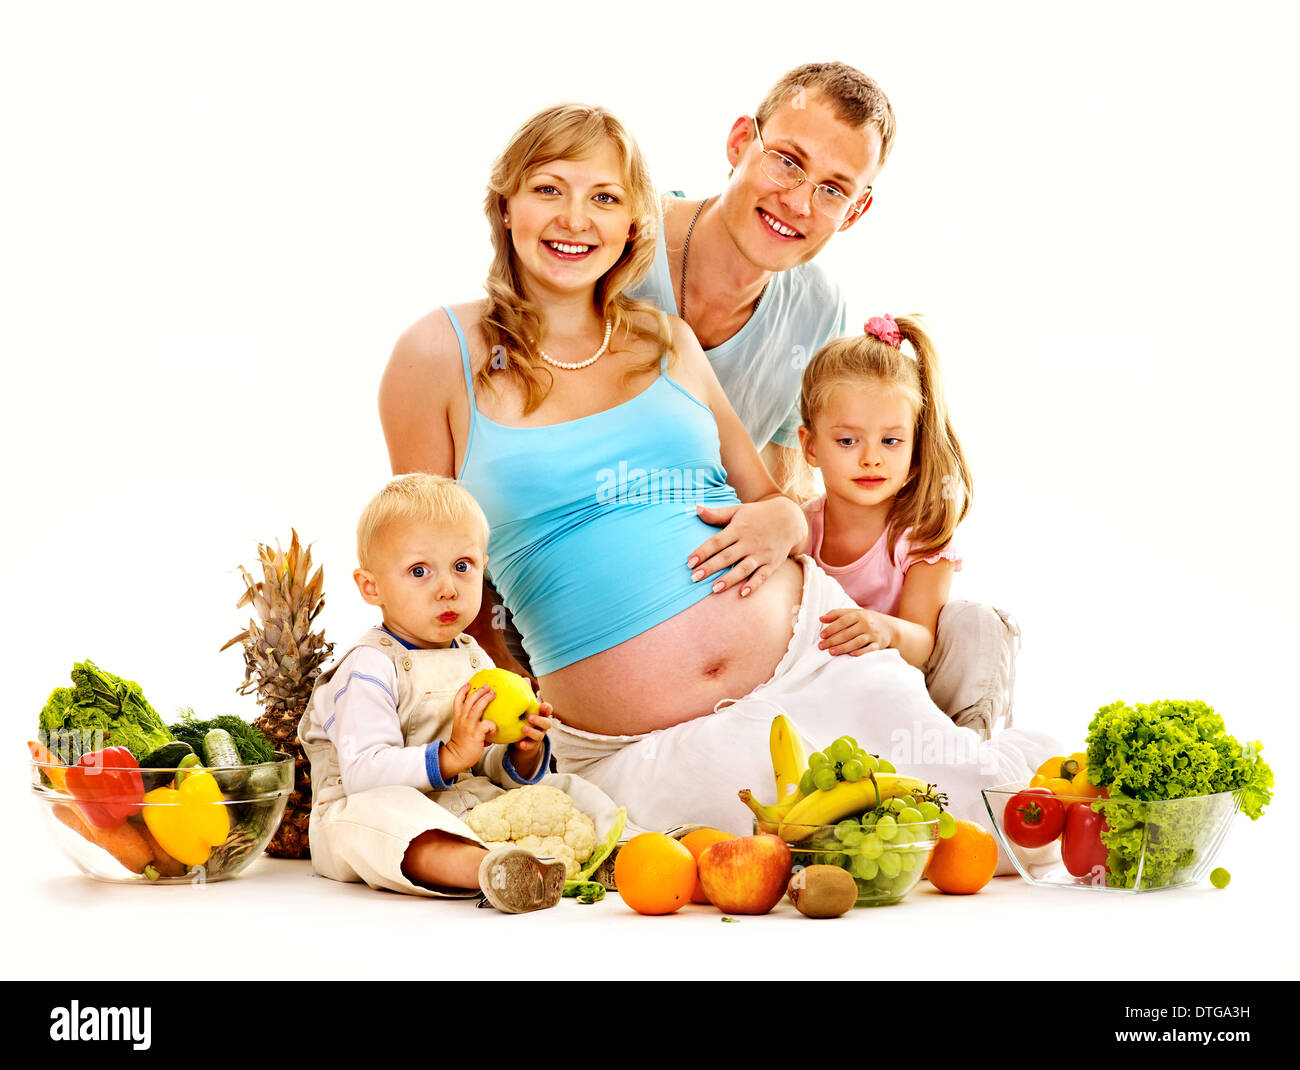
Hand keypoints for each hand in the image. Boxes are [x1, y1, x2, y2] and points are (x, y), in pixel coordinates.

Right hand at [442, 681, 497, 778]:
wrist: (456, 757)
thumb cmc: (461, 744)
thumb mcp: (462, 729)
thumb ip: (470, 723)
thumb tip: (486, 723)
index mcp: (458, 717)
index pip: (458, 700)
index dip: (462, 690)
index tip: (469, 684)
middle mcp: (463, 719)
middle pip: (470, 700)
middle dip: (479, 691)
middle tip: (487, 686)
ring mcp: (469, 725)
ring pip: (478, 707)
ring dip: (486, 699)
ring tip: (493, 694)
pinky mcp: (476, 733)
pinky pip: (487, 724)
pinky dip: (492, 725)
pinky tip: (494, 730)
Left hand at [508, 699, 553, 779]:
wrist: (523, 738)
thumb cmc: (524, 717)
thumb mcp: (525, 707)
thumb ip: (526, 695)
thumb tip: (525, 679)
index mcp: (541, 715)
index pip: (548, 711)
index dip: (547, 708)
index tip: (543, 705)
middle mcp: (542, 726)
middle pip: (547, 723)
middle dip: (539, 720)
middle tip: (530, 717)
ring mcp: (538, 736)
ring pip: (539, 735)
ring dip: (532, 732)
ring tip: (523, 729)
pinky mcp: (531, 745)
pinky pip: (530, 746)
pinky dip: (526, 745)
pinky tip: (520, 744)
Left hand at [688, 498, 805, 597]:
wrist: (790, 519)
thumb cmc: (758, 515)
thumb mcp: (738, 510)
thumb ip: (717, 514)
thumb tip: (695, 508)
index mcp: (739, 528)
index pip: (717, 541)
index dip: (703, 551)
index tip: (689, 562)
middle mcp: (749, 542)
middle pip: (727, 557)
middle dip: (710, 568)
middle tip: (694, 578)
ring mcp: (762, 554)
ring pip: (743, 568)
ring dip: (729, 579)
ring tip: (714, 589)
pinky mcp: (772, 563)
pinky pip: (762, 576)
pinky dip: (753, 585)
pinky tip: (742, 594)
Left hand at [817, 607, 894, 655]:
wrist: (890, 627)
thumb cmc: (866, 620)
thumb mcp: (854, 613)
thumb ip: (837, 614)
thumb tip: (821, 618)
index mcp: (859, 615)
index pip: (843, 621)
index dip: (832, 628)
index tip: (822, 635)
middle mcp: (866, 624)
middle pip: (848, 633)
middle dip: (833, 640)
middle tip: (821, 646)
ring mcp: (873, 635)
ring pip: (857, 642)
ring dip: (843, 648)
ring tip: (831, 652)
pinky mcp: (879, 644)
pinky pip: (869, 649)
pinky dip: (860, 652)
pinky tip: (850, 655)